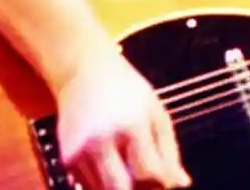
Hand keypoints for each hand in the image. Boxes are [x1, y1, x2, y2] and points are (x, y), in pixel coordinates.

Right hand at [55, 46, 191, 188]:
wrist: (84, 71)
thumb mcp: (156, 112)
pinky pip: (89, 184)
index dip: (161, 183)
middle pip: (120, 189)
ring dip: (121, 186)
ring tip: (129, 167)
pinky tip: (112, 163)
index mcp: (130, 126)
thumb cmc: (126, 90)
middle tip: (146, 182)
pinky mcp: (67, 158)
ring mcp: (80, 150)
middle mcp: (101, 140)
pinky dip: (104, 182)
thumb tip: (182, 184)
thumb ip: (170, 151)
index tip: (165, 179)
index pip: (148, 173)